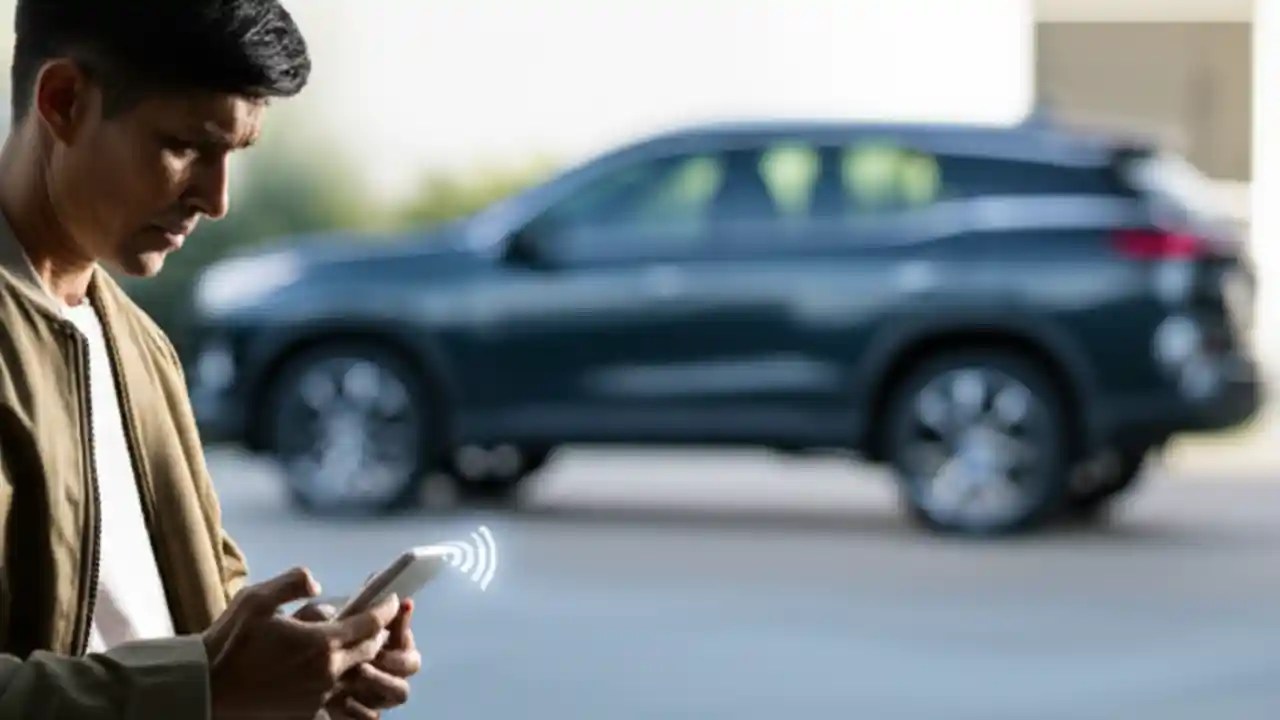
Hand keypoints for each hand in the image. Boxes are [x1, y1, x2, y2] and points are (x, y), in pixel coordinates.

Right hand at [202, 567, 399, 719]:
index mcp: (321, 643)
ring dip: (366, 664)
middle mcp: (327, 673)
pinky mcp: (307, 715)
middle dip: (378, 634)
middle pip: (371, 651)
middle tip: (377, 622)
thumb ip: (293, 582)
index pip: (370, 624)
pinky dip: (348, 693)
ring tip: (361, 651)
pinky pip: (341, 706)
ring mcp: (319, 697)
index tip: (391, 600)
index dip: (385, 609)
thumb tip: (317, 582)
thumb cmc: (228, 641)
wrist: (204, 688)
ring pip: (360, 680)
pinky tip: (342, 681)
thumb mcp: (257, 598)